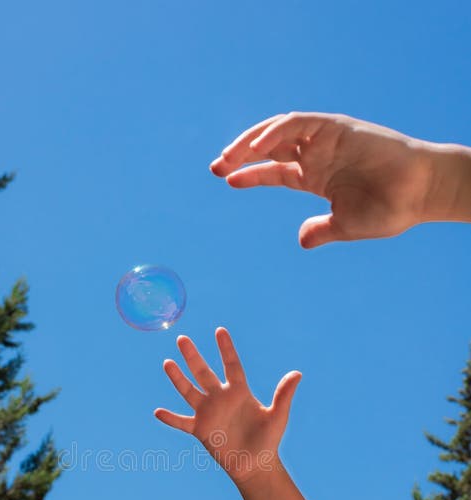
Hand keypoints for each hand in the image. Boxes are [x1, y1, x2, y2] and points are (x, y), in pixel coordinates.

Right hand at [154, 327, 299, 484]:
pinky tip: (157, 412)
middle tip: (182, 339)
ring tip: (167, 363)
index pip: (231, 365)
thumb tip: (297, 373)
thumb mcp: (278, 416)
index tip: (220, 331)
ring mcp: (208, 413)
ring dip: (178, 379)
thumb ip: (284, 394)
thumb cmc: (268, 439)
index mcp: (239, 392)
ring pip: (188, 392)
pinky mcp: (200, 430)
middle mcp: (220, 398)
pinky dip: (170, 419)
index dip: (226, 349)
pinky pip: (182, 422)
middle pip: (203, 373)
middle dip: (192, 356)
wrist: (255, 464)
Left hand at [210, 112, 435, 247]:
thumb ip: (321, 230)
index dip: (250, 174)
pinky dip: (276, 132)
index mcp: (316, 176)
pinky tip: (257, 147)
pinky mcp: (336, 128)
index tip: (226, 180)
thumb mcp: (345, 225)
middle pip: (270, 148)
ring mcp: (326, 139)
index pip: (275, 171)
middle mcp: (318, 155)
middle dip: (241, 154)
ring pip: (279, 131)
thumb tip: (301, 241)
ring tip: (228, 157)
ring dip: (251, 141)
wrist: (419, 194)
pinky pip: (299, 124)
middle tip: (216, 166)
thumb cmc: (389, 209)